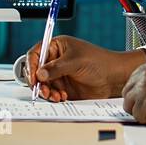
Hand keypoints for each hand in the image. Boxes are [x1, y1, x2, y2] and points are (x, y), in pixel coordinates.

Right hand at [27, 36, 145, 101]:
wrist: (114, 78)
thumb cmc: (99, 61)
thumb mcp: (75, 61)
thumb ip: (56, 68)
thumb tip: (40, 74)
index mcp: (56, 47)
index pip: (36, 54)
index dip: (31, 65)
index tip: (33, 76)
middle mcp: (56, 61)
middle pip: (37, 72)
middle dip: (38, 82)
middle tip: (42, 90)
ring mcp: (59, 75)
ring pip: (43, 85)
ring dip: (47, 91)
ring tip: (55, 96)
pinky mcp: (64, 88)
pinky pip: (52, 93)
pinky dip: (54, 97)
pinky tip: (61, 97)